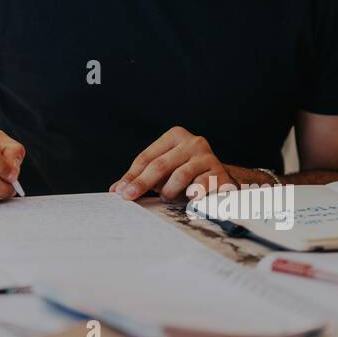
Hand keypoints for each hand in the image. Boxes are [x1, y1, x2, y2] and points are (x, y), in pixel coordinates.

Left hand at [109, 126, 235, 201]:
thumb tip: (115, 190)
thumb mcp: (163, 171)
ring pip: (180, 175)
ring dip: (168, 191)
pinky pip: (202, 187)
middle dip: (142, 183)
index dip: (132, 175)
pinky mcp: (220, 174)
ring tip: (166, 198)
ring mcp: (208, 157)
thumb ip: (141, 177)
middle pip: (160, 165)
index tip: (120, 191)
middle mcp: (193, 142)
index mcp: (175, 136)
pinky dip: (192, 195)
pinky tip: (188, 200)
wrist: (221, 180)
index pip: (147, 157)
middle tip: (129, 197)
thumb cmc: (186, 174)